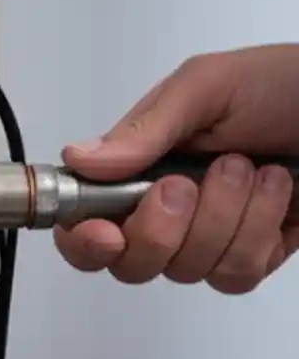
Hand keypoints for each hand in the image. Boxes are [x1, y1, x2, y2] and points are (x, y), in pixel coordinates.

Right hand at [55, 44, 298, 292]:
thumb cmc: (286, 84)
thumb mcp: (208, 86)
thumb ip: (144, 129)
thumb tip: (79, 160)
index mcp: (136, 168)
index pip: (81, 225)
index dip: (82, 241)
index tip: (105, 234)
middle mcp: (165, 209)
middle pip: (129, 265)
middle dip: (161, 230)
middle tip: (186, 184)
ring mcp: (209, 236)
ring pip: (187, 271)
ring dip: (224, 219)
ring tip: (251, 170)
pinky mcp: (252, 254)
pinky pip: (237, 274)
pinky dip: (259, 233)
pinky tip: (276, 193)